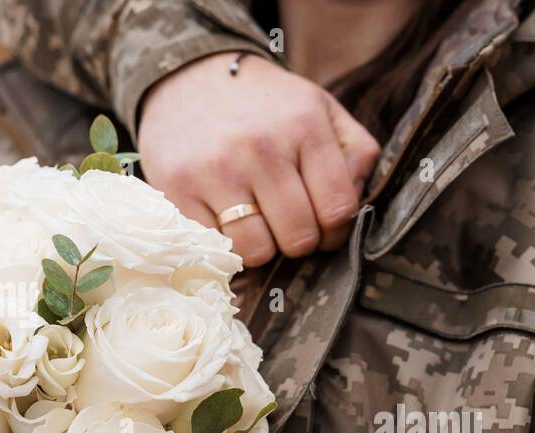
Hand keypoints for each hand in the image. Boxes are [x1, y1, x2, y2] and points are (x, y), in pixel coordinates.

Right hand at [138, 51, 380, 265]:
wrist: (191, 78)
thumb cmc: (268, 107)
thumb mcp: (322, 111)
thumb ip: (356, 155)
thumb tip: (355, 207)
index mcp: (304, 125)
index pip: (338, 211)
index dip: (335, 231)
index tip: (323, 225)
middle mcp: (260, 146)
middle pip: (298, 238)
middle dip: (298, 240)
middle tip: (286, 223)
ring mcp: (215, 168)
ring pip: (257, 251)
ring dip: (262, 247)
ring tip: (256, 222)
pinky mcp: (177, 188)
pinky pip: (215, 248)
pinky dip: (224, 244)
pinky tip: (225, 218)